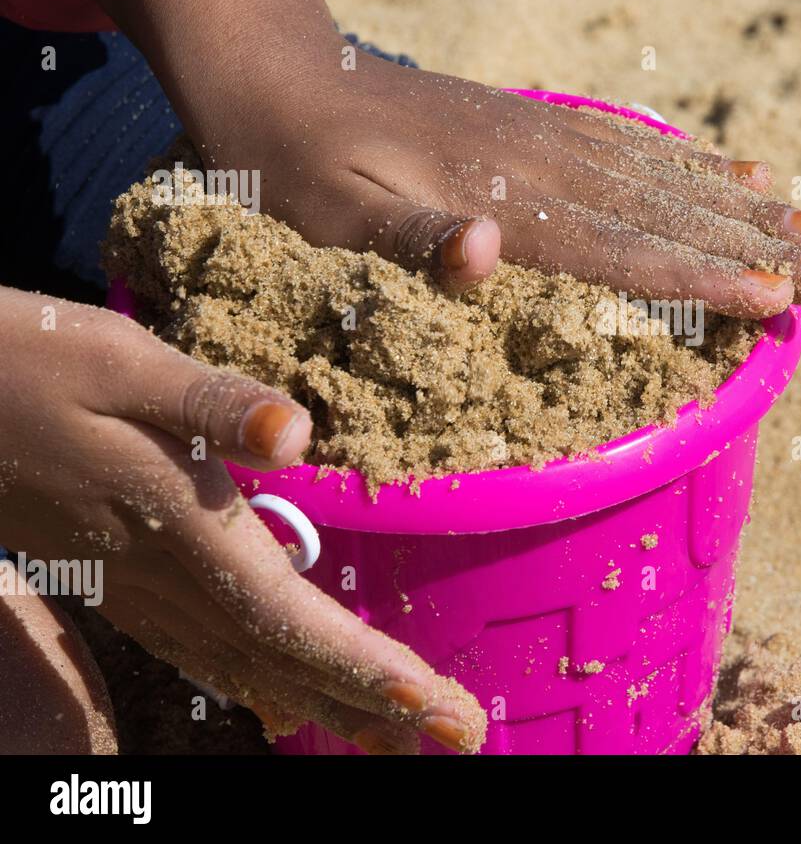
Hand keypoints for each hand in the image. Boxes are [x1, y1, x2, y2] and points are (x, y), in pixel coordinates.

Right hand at [0, 287, 484, 753]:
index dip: (364, 666)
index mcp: (183, 527)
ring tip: (400, 739)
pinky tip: (286, 702)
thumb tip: (296, 432)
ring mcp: (141, 591)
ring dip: (329, 705)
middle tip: (459, 737)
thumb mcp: (124, 361)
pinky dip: (262, 684)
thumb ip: (210, 403)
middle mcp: (168, 577)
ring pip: (249, 668)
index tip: (432, 704)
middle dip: (374, 706)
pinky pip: (205, 654)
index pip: (290, 617)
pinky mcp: (123, 585)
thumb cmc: (36, 362)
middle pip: (285, 661)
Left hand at [28, 0, 800, 319]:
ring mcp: (550, 141)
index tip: (779, 302)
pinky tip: (744, 179)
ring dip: (751, 213)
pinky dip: (702, 170)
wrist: (277, 72)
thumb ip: (411, 237)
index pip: (622, 250)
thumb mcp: (328, 214)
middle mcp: (544, 168)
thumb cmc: (294, 165)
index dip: (701, 280)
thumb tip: (493, 249)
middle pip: (672, 215)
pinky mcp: (543, 128)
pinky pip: (641, 151)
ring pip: (672, 183)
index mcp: (502, 202)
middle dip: (760, 249)